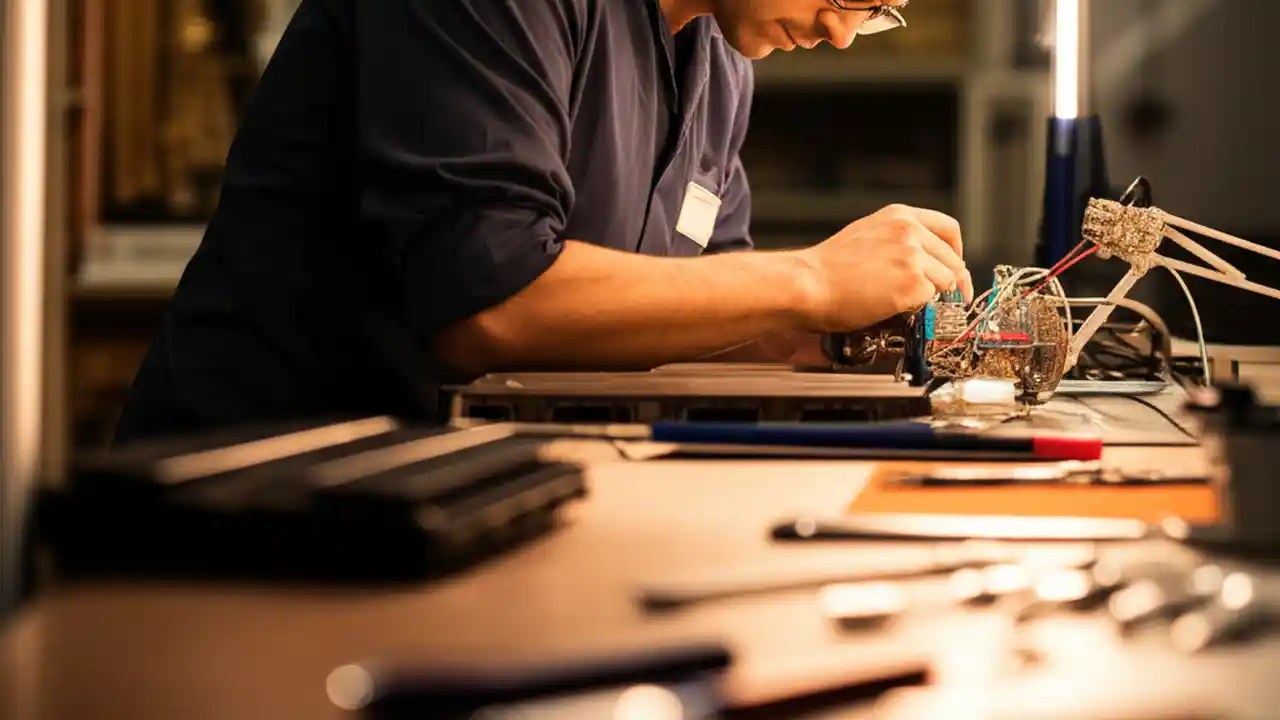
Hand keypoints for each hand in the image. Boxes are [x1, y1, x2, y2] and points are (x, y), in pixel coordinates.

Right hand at [795, 204, 971, 331]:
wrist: (808, 283)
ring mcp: (914, 257)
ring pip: (947, 280)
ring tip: (910, 302)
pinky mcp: (913, 284)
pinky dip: (920, 307)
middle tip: (941, 298)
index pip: (948, 229)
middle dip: (949, 280)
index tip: (953, 267)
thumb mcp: (865, 234)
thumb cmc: (827, 267)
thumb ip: (895, 239)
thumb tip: (918, 259)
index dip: (955, 252)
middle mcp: (910, 231)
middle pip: (952, 259)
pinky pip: (932, 299)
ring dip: (934, 295)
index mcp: (899, 216)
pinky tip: (898, 307)